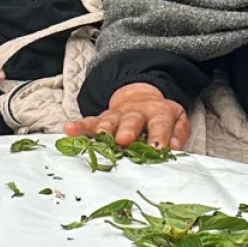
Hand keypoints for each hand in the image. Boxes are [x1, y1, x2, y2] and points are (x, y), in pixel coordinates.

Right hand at [63, 83, 189, 149]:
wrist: (142, 99)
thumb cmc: (160, 117)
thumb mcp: (177, 119)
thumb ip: (178, 132)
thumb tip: (176, 146)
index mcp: (158, 112)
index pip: (160, 123)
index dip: (159, 135)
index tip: (158, 148)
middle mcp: (136, 112)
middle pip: (132, 120)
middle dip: (128, 129)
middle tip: (125, 140)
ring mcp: (117, 115)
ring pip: (110, 120)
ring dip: (104, 128)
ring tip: (100, 136)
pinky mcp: (102, 118)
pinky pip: (89, 122)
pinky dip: (79, 126)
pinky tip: (69, 129)